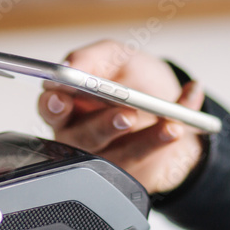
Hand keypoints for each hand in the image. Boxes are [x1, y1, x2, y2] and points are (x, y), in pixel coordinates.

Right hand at [37, 40, 205, 193]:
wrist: (170, 103)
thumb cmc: (134, 79)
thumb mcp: (115, 56)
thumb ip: (91, 58)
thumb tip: (69, 66)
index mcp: (69, 105)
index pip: (50, 108)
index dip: (54, 105)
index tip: (63, 99)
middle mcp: (81, 135)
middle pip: (81, 138)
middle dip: (103, 126)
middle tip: (126, 115)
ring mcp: (105, 158)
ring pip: (117, 158)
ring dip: (145, 140)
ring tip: (168, 125)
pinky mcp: (129, 173)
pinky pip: (146, 164)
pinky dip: (166, 141)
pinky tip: (178, 125)